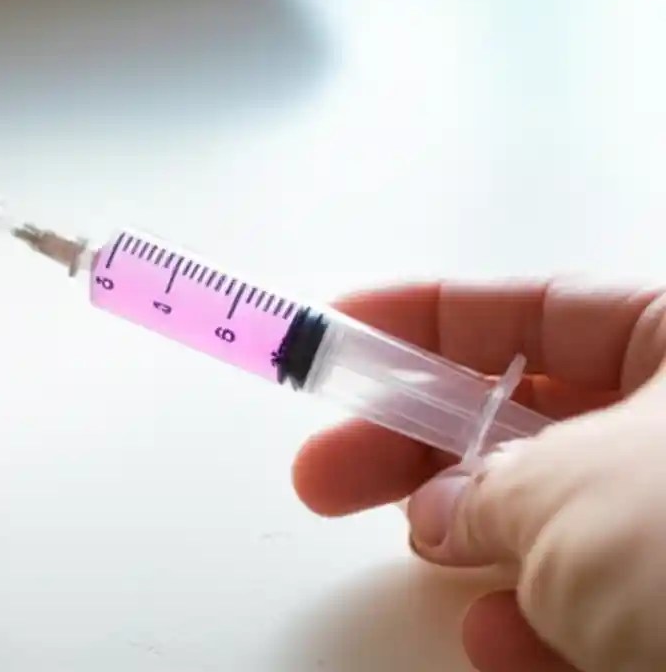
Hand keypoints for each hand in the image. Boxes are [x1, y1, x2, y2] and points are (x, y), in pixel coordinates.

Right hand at [293, 280, 665, 671]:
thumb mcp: (562, 493)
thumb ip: (478, 486)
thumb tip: (441, 508)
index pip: (537, 305)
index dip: (421, 319)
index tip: (340, 335)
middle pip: (535, 412)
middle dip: (422, 444)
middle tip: (329, 471)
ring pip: (568, 510)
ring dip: (478, 535)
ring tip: (415, 553)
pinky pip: (612, 597)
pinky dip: (545, 617)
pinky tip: (499, 639)